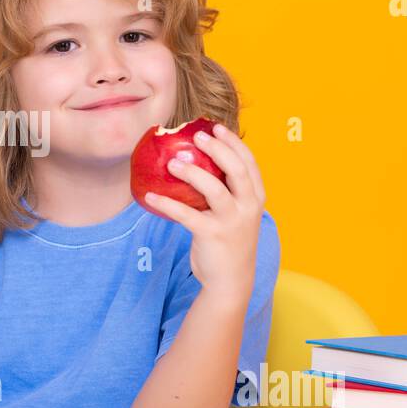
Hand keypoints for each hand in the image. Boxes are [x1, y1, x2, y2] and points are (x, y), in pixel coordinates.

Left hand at [142, 121, 266, 302]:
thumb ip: (228, 192)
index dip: (234, 143)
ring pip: (214, 189)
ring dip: (192, 172)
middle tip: (197, 135)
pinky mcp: (211, 235)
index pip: (249, 163)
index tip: (217, 127)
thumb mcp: (238, 214)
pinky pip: (185, 214)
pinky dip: (166, 204)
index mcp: (256, 198)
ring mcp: (231, 222)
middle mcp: (248, 207)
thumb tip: (197, 163)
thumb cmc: (230, 241)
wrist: (231, 280)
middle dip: (217, 149)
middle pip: (236, 170)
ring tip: (172, 162)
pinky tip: (150, 195)